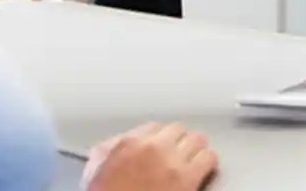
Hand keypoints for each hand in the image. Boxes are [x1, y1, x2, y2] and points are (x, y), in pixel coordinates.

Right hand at [82, 122, 217, 190]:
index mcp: (129, 144)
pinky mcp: (188, 178)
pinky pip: (209, 158)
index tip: (163, 143)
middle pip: (178, 129)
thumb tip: (115, 143)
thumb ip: (107, 150)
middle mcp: (153, 148)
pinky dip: (208, 161)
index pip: (154, 126)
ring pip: (197, 139)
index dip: (160, 136)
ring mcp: (172, 162)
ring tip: (195, 156)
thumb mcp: (96, 171)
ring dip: (196, 148)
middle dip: (179, 140)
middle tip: (180, 150)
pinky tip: (205, 167)